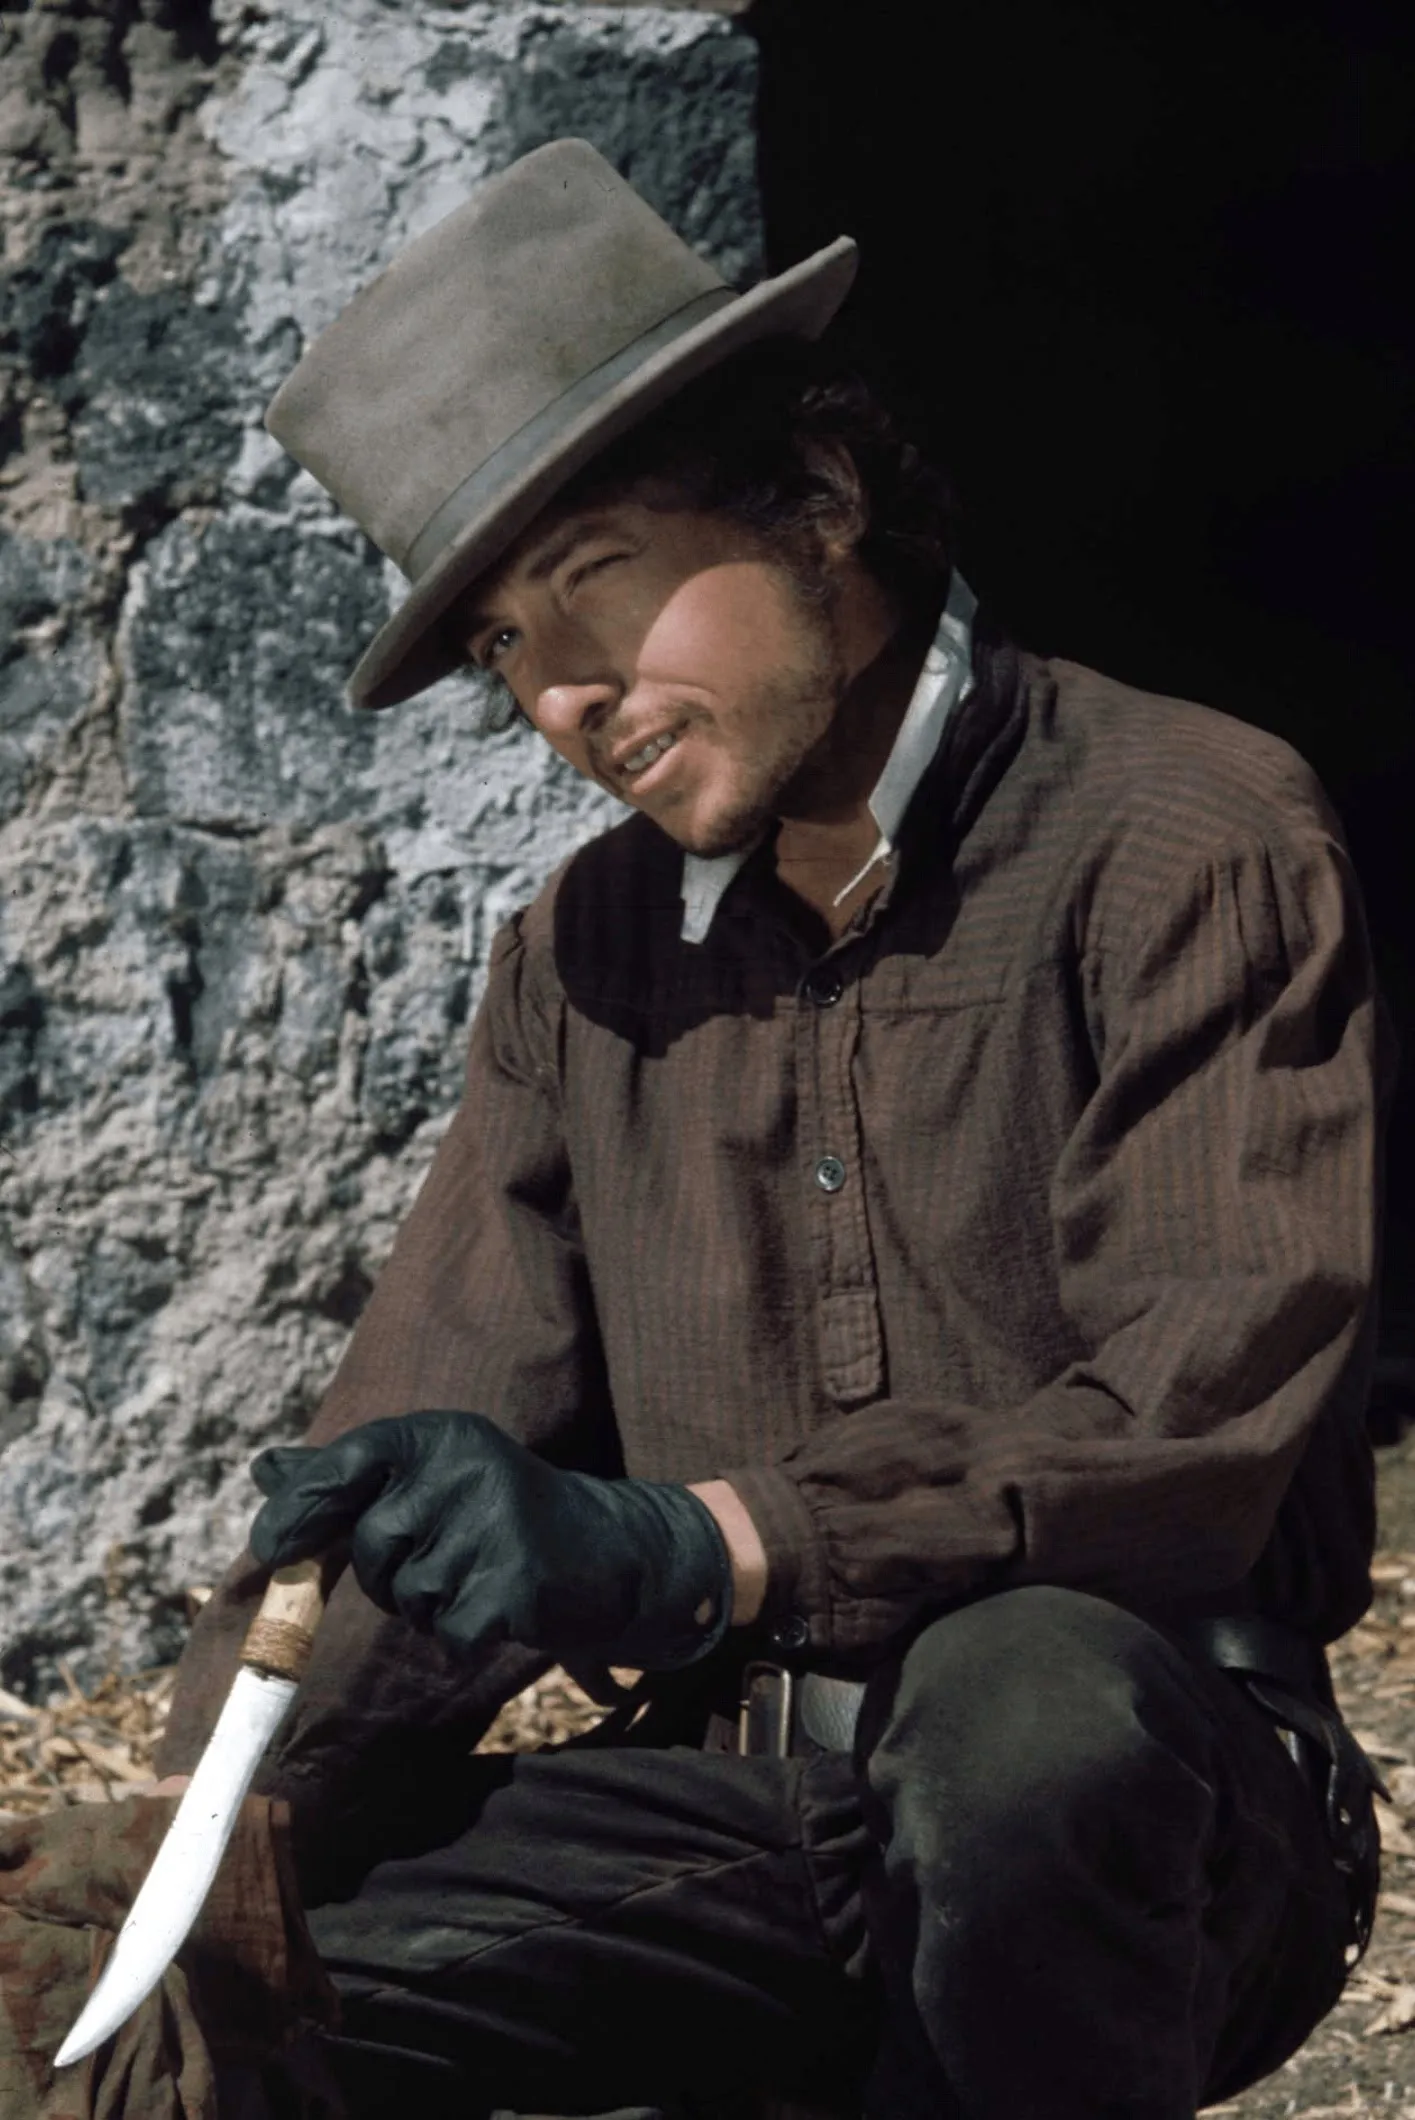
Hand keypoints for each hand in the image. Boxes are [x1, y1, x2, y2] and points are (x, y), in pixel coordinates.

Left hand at [248, 1411, 732, 1671]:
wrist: (608, 1552)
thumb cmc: (498, 1517)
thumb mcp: (430, 1478)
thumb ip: (348, 1477)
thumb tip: (263, 1467)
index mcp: (441, 1435)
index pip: (350, 1460)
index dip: (301, 1505)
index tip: (268, 1546)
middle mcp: (468, 1465)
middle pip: (372, 1543)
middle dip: (386, 1575)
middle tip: (435, 1567)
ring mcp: (496, 1522)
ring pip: (408, 1594)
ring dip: (428, 1607)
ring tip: (476, 1580)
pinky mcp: (518, 1581)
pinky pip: (448, 1632)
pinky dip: (463, 1636)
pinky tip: (498, 1611)